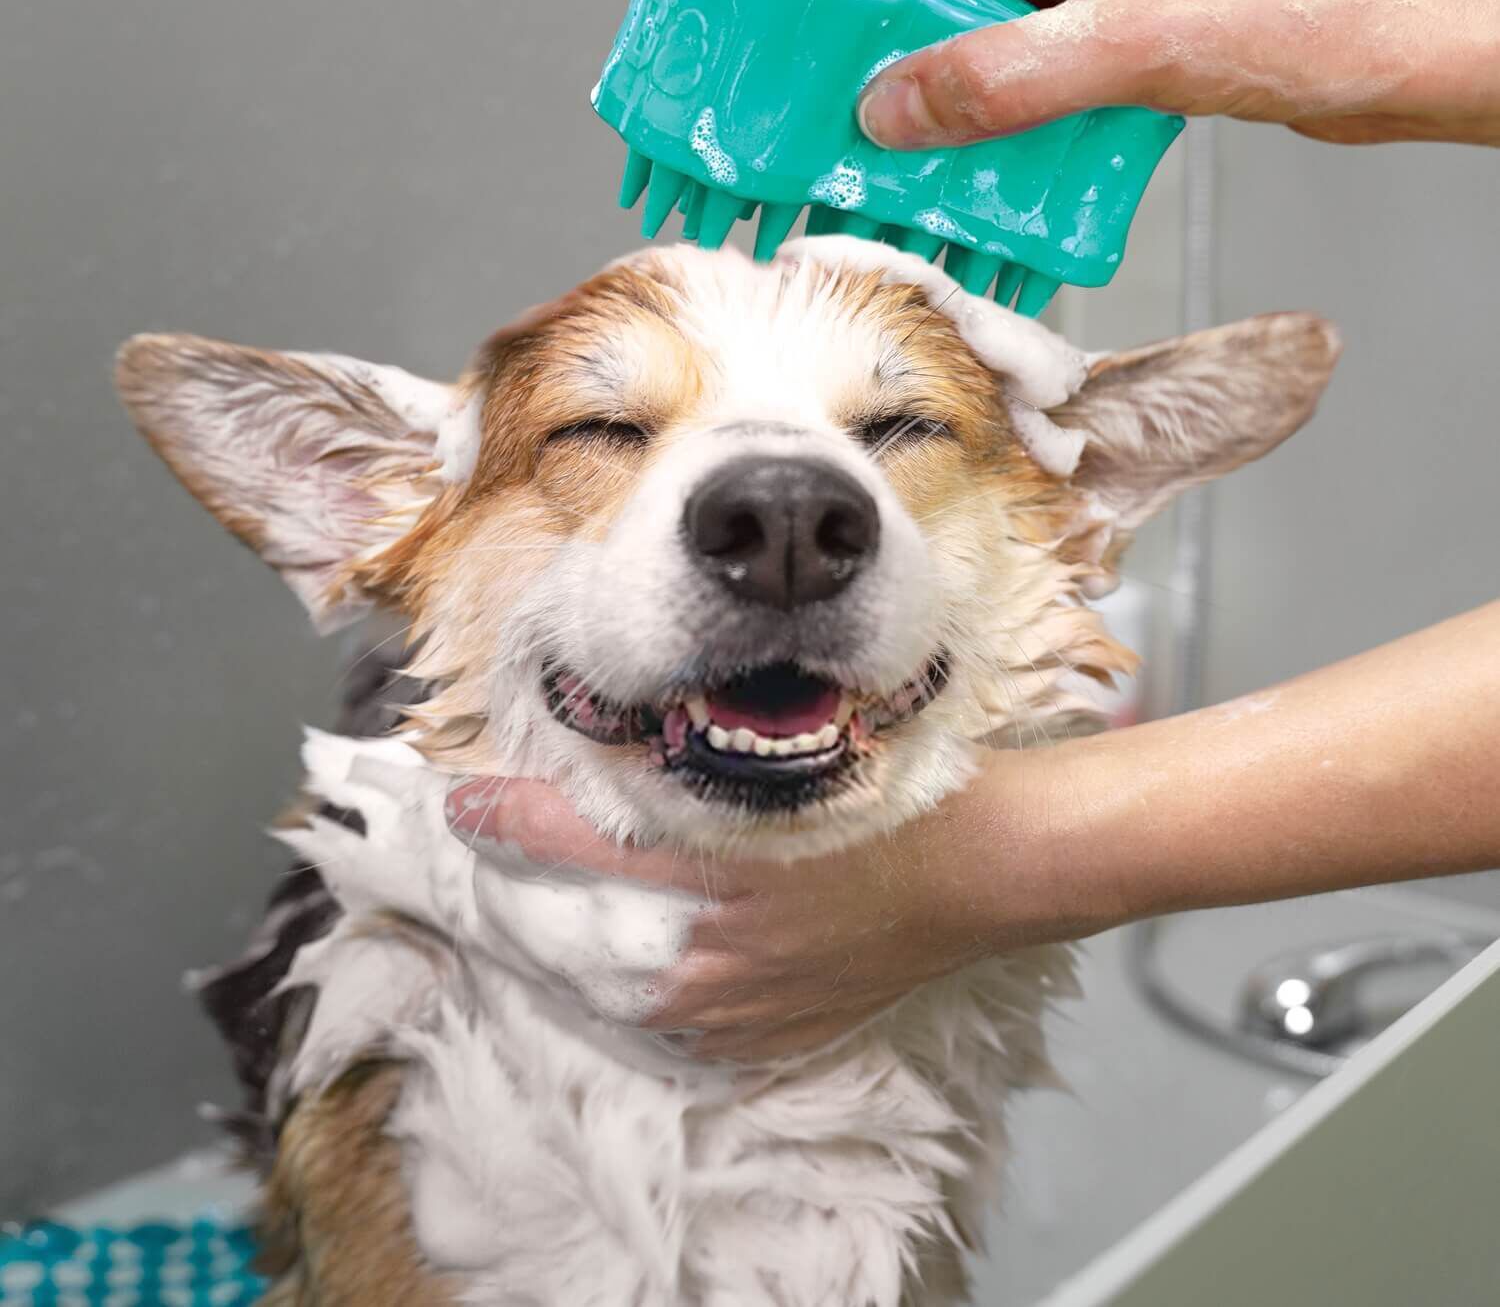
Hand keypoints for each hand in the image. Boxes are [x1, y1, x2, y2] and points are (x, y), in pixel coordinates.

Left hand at [445, 766, 1115, 1060]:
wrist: (988, 873)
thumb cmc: (897, 802)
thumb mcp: (790, 768)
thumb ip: (692, 768)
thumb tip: (611, 751)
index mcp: (715, 881)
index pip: (575, 848)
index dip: (506, 819)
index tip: (454, 799)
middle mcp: (714, 960)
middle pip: (573, 939)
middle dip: (511, 901)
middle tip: (475, 865)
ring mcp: (741, 1007)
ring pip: (612, 991)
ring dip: (563, 951)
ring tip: (522, 909)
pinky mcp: (770, 1033)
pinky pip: (673, 1024)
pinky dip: (631, 992)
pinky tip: (616, 963)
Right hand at [849, 0, 1499, 147]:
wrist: (1406, 54)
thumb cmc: (1312, 8)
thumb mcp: (1125, 44)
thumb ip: (999, 77)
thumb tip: (896, 104)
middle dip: (911, 11)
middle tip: (863, 74)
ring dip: (965, 53)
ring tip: (921, 112)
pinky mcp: (1146, 0)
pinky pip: (1051, 34)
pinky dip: (1017, 78)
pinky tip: (997, 128)